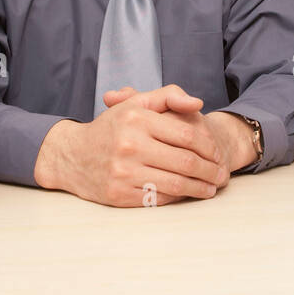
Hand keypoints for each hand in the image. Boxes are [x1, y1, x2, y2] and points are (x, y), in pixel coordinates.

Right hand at [103, 86, 255, 188]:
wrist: (72, 155)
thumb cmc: (111, 127)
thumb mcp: (135, 103)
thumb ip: (168, 96)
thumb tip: (198, 103)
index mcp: (136, 118)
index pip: (187, 135)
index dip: (209, 147)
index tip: (217, 154)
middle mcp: (129, 144)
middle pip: (186, 162)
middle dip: (210, 171)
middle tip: (221, 175)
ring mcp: (123, 172)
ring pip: (176, 183)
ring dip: (200, 188)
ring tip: (210, 188)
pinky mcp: (119, 194)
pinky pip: (159, 198)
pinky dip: (178, 197)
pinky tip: (187, 193)